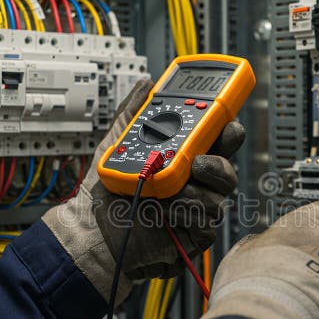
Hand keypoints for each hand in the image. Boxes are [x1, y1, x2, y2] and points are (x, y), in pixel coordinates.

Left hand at [43, 79, 244, 302]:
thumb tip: (148, 84)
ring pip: (219, 193)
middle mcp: (194, 182)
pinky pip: (207, 222)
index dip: (226, 128)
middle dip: (220, 159)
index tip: (225, 120)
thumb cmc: (107, 193)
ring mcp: (195, 207)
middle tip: (199, 158)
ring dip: (199, 188)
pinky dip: (190, 212)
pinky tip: (168, 210)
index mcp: (183, 158)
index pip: (216, 139)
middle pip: (226, 165)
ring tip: (174, 188)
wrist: (92, 231)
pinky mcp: (193, 233)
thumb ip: (134, 112)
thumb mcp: (117, 144)